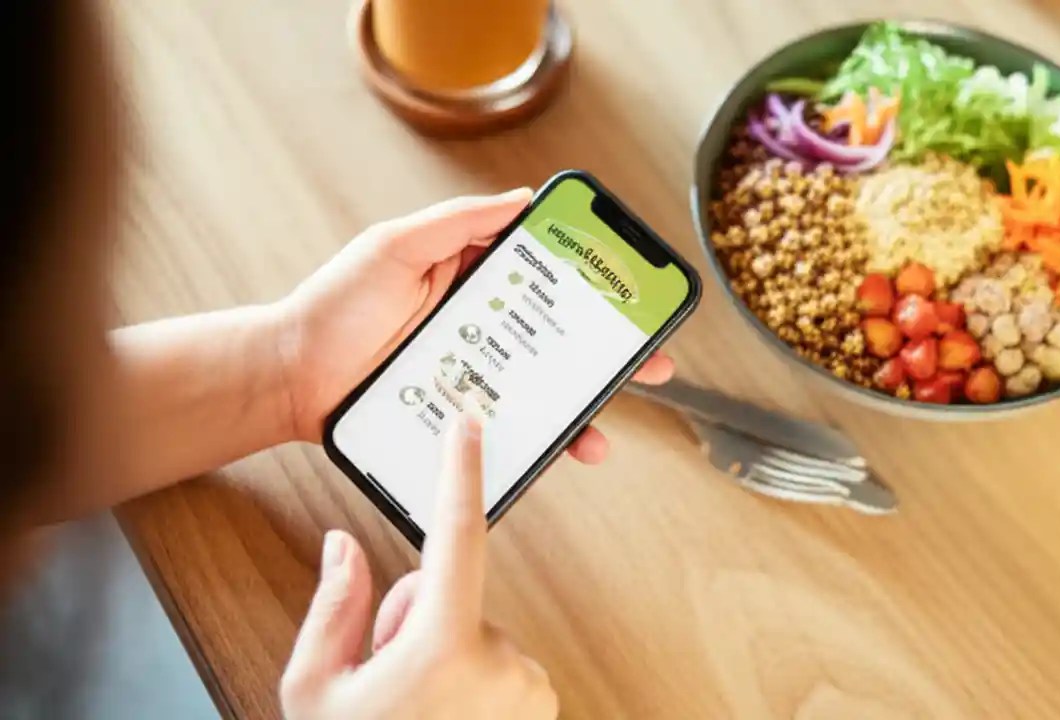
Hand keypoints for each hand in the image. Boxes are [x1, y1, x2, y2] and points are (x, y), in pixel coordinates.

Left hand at [273, 189, 674, 455]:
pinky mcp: (458, 415)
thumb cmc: (335, 304)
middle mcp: (480, 326)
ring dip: (586, 402)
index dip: (591, 280)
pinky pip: (511, 428)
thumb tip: (521, 198)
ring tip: (612, 415)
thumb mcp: (394, 247)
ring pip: (543, 387)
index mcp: (471, 277)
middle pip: (559, 336)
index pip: (544, 274)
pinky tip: (568, 448)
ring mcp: (472, 373)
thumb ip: (457, 222)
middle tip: (652, 357)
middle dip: (610, 348)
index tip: (630, 287)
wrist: (289, 378)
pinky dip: (544, 440)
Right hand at [280, 418, 556, 718]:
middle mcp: (504, 663)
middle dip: (416, 622)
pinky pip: (501, 664)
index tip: (469, 426)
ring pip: (474, 632)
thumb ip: (333, 607)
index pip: (456, 537)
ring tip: (416, 711)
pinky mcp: (543, 706)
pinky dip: (473, 681)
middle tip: (388, 681)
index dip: (460, 474)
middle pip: (449, 596)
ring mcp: (531, 689)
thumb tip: (344, 545)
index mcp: (445, 648)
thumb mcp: (316, 689)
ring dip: (445, 657)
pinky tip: (444, 718)